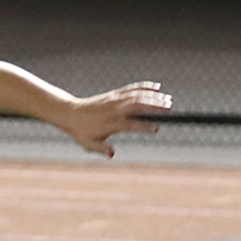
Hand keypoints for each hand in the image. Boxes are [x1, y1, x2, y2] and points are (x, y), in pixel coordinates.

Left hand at [56, 82, 170, 158]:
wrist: (70, 113)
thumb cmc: (81, 131)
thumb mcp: (88, 144)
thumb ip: (101, 149)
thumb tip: (112, 154)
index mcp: (110, 124)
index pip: (131, 124)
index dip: (144, 126)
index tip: (156, 129)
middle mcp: (114, 110)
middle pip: (137, 106)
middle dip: (154, 106)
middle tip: (169, 108)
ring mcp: (115, 100)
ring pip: (137, 95)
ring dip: (154, 96)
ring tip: (168, 99)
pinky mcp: (114, 94)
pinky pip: (132, 88)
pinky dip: (145, 87)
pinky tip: (157, 87)